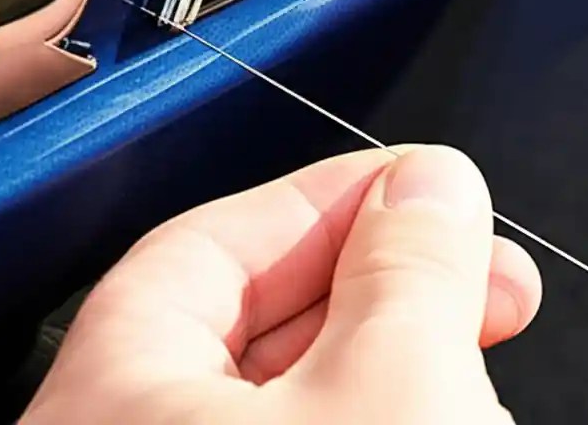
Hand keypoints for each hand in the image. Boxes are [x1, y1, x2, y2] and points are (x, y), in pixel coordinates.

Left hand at [21, 145, 541, 423]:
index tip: (421, 186)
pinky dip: (372, 418)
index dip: (330, 197)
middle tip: (476, 268)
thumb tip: (430, 190)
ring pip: (284, 395)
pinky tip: (443, 418)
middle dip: (382, 279)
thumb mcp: (389, 396)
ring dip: (389, 356)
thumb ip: (407, 273)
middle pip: (251, 318)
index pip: (208, 239)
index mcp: (109, 391)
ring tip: (478, 352)